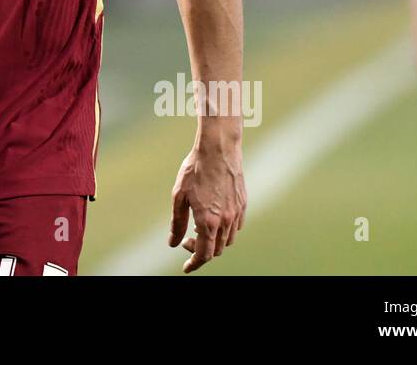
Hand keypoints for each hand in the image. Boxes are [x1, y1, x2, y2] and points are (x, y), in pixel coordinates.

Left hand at [169, 138, 246, 272]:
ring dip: (214, 241)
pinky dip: (225, 231)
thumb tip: (173, 244)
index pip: (204, 254)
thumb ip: (177, 223)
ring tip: (199, 228)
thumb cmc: (195, 170)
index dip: (194, 263)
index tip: (186, 267)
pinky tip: (215, 219)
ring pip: (228, 240)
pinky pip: (236, 227)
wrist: (218, 149)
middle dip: (201, 251)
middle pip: (217, 250)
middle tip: (187, 239)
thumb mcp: (179, 196)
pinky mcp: (243, 204)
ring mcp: (237, 213)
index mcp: (208, 222)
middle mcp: (226, 221)